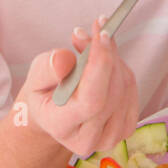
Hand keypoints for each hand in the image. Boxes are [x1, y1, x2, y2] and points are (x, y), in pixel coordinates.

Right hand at [19, 16, 138, 158]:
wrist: (53, 115)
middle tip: (97, 29)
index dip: (101, 65)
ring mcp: (110, 138)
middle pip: (112, 92)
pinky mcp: (126, 129)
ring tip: (95, 43)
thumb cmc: (44, 94)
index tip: (101, 35)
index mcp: (60, 127)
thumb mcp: (35, 78)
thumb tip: (64, 60)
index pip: (91, 100)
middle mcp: (88, 139)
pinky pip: (132, 90)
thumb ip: (47, 69)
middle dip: (107, 54)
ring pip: (125, 88)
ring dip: (114, 58)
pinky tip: (105, 61)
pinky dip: (121, 69)